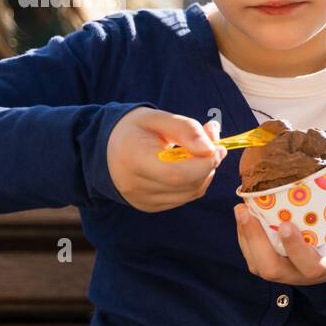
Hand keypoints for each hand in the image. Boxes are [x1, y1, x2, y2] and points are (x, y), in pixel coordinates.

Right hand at [106, 108, 226, 211]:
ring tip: (199, 152)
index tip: (217, 146)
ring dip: (205, 173)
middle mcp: (135, 186)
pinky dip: (195, 181)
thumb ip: (186, 129)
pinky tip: (188, 166)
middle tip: (213, 144)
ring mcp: (142, 200)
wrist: (107, 148)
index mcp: (133, 159)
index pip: (177, 173)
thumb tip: (211, 148)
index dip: (204, 162)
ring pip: (191, 192)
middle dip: (209, 164)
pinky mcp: (150, 206)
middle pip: (188, 184)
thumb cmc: (135, 129)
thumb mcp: (158, 118)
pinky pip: (184, 197)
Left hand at [234, 201, 325, 284]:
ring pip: (258, 264)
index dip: (296, 248)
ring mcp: (284, 274)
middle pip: (272, 269)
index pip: (311, 266)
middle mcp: (302, 275)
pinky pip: (252, 257)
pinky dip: (245, 236)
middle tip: (246, 211)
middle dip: (256, 241)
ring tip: (241, 209)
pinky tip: (243, 214)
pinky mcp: (270, 268)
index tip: (285, 225)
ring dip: (246, 236)